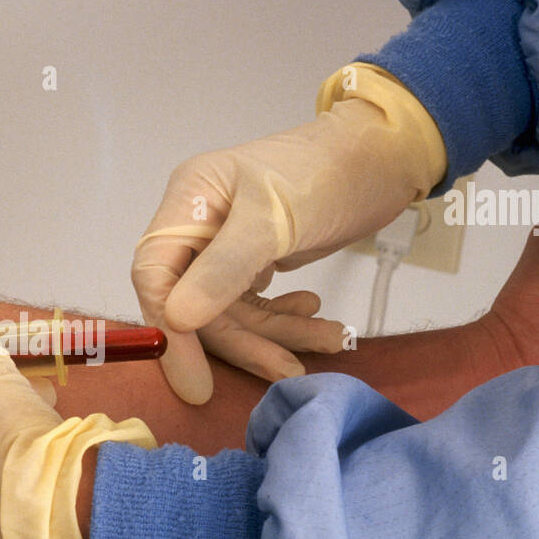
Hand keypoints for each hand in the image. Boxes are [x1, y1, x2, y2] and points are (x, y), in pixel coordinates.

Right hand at [133, 66, 445, 404]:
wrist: (382, 157)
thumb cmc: (326, 173)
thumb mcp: (274, 220)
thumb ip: (224, 269)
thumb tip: (176, 321)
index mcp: (189, 203)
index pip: (156, 277)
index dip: (170, 332)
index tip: (195, 381)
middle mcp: (199, 226)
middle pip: (195, 305)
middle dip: (242, 340)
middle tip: (284, 371)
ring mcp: (225, 247)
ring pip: (230, 313)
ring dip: (275, 334)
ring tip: (327, 338)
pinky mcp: (254, 262)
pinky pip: (255, 308)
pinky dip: (285, 321)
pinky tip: (318, 319)